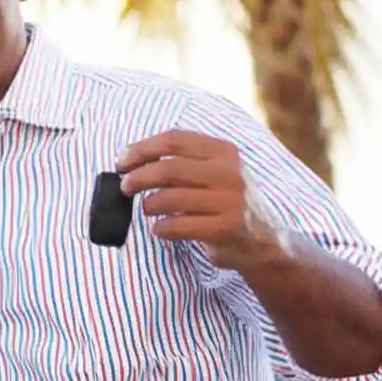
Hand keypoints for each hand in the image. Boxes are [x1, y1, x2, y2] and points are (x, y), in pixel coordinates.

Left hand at [116, 130, 286, 269]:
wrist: (259, 240)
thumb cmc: (222, 202)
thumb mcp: (212, 171)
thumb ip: (182, 161)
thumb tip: (130, 158)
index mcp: (223, 151)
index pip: (174, 140)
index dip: (141, 149)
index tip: (122, 162)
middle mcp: (228, 173)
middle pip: (168, 169)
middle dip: (138, 178)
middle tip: (125, 187)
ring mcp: (229, 201)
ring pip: (170, 198)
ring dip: (148, 204)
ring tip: (147, 208)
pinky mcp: (225, 228)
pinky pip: (178, 226)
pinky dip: (161, 228)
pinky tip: (160, 229)